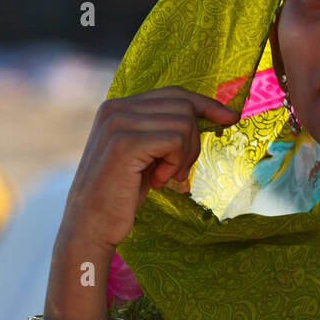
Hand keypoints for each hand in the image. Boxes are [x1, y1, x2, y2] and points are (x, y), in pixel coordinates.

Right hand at [58, 86, 240, 251]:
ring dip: (184, 156)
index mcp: (119, 106)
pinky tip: (158, 181)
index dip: (206, 104)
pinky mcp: (125, 143)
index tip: (230, 117)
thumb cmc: (120, 194)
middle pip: (183, 105)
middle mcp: (116, 108)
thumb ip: (164, 130)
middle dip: (194, 140)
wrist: (90, 226)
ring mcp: (118, 123)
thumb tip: (212, 113)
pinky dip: (175, 164)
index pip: (174, 93)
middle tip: (180, 171)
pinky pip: (175, 140)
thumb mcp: (146, 154)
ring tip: (165, 177)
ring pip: (183, 123)